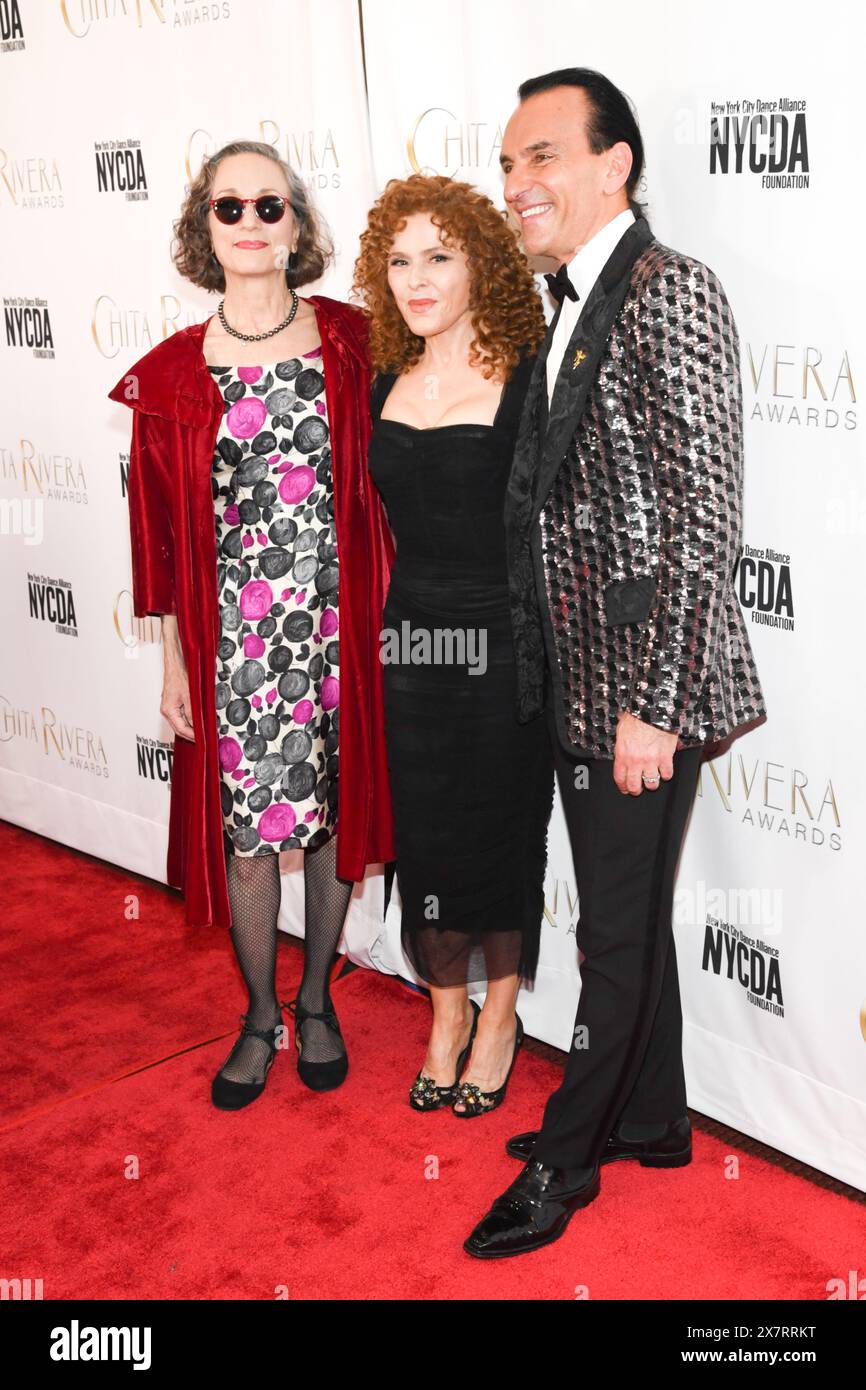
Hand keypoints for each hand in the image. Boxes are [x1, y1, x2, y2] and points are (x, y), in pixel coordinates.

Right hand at [159, 617, 194, 741]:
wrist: (175, 663)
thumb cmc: (179, 676)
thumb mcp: (190, 697)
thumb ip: (194, 713)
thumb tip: (199, 727)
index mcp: (168, 711)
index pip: (181, 730)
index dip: (193, 736)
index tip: (203, 739)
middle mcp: (167, 711)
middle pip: (180, 729)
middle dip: (193, 734)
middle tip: (205, 737)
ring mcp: (170, 708)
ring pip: (182, 723)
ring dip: (192, 727)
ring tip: (204, 730)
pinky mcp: (174, 704)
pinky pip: (182, 716)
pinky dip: (191, 719)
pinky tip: (199, 720)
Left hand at [613, 711, 678, 794]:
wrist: (652, 711)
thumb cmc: (637, 717)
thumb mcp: (621, 732)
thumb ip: (621, 746)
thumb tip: (621, 753)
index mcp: (623, 755)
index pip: (620, 778)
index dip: (622, 786)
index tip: (625, 788)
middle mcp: (636, 761)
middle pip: (635, 785)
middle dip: (636, 790)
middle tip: (638, 789)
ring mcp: (651, 761)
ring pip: (652, 784)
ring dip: (652, 784)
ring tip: (652, 780)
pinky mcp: (665, 758)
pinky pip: (667, 774)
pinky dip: (666, 774)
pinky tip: (664, 771)